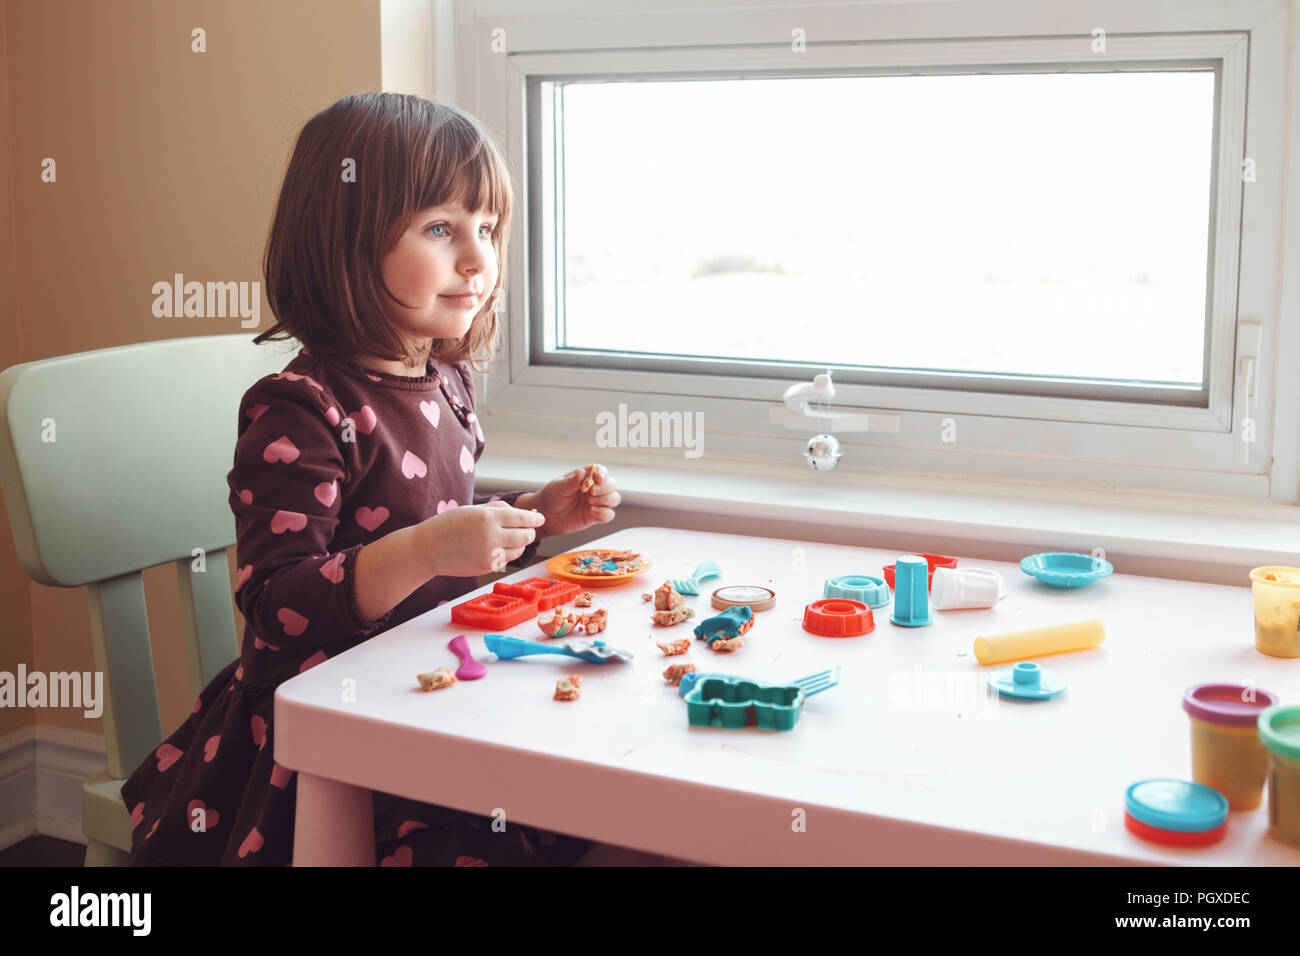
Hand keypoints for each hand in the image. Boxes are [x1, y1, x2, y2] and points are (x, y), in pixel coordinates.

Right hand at [418, 502, 544, 576]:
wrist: (427, 549)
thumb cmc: (449, 525)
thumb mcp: (473, 509)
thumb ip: (500, 509)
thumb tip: (525, 514)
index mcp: (488, 518)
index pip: (523, 519)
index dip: (535, 519)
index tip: (540, 518)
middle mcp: (491, 536)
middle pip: (526, 536)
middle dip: (529, 532)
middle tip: (527, 529)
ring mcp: (489, 555)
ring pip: (519, 550)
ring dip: (520, 544)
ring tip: (511, 538)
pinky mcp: (487, 568)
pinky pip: (506, 560)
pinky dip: (507, 554)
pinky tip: (498, 548)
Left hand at [517, 464, 619, 537]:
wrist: (546, 515)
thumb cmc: (551, 496)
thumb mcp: (559, 487)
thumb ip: (572, 481)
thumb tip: (582, 473)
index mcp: (586, 477)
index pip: (601, 471)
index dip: (603, 474)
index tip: (598, 478)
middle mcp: (594, 489)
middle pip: (612, 484)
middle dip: (605, 488)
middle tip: (591, 492)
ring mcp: (596, 503)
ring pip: (614, 499)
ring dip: (606, 500)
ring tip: (590, 503)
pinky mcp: (595, 516)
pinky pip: (609, 515)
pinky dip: (604, 513)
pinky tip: (592, 512)